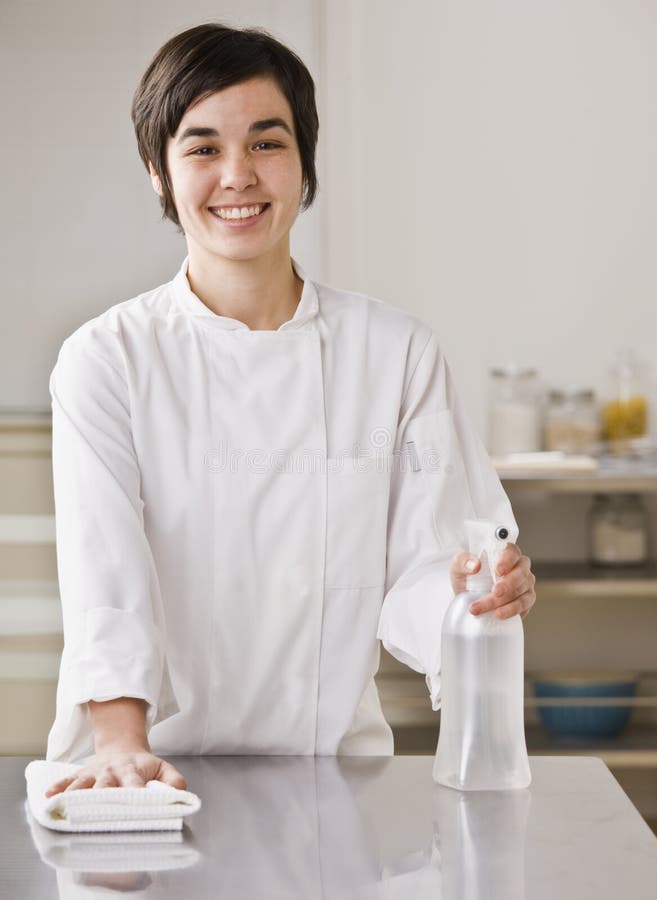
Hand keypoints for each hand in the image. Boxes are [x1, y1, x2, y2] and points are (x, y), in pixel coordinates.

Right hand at [44, 749, 186, 796]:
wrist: (122, 747)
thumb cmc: (143, 764)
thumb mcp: (163, 768)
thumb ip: (174, 781)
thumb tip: (177, 794)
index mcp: (132, 769)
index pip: (133, 782)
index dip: (134, 791)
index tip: (134, 801)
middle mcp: (111, 771)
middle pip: (105, 783)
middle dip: (101, 794)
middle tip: (96, 807)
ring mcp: (95, 772)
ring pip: (83, 782)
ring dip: (75, 793)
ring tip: (66, 804)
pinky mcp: (82, 774)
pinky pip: (68, 779)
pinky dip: (58, 787)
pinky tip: (49, 795)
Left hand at [450, 543, 535, 619]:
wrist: (468, 599)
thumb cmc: (467, 578)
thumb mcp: (458, 567)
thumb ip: (463, 562)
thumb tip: (475, 565)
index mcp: (504, 553)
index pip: (512, 551)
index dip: (508, 560)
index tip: (498, 570)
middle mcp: (519, 567)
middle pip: (521, 572)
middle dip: (508, 583)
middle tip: (494, 592)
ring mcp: (525, 584)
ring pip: (521, 591)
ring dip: (504, 601)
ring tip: (485, 608)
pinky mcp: (526, 600)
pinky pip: (524, 605)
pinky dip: (511, 610)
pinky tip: (498, 614)